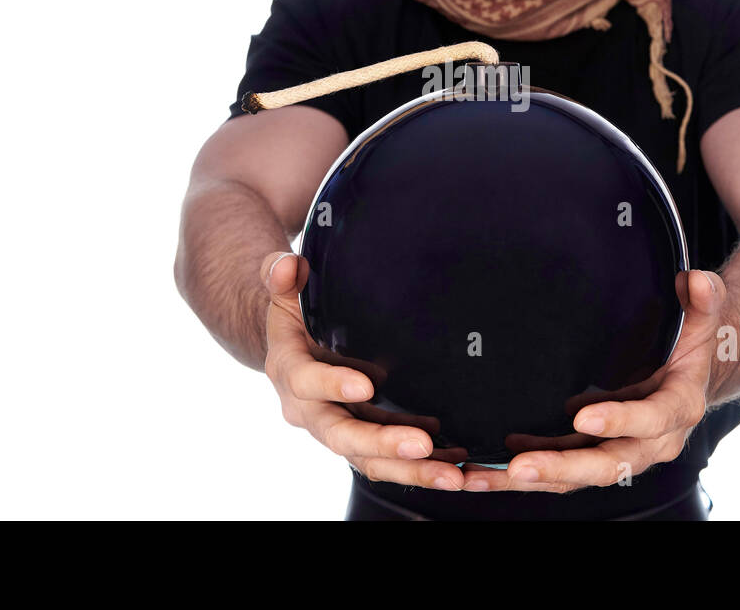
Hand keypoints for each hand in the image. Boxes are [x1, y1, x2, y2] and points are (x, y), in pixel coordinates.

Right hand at [260, 251, 467, 490]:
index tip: (366, 386)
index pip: (307, 383)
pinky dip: (422, 470)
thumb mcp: (285, 292)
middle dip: (381, 444)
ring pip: (369, 461)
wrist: (292, 349)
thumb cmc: (295, 315)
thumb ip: (281, 277)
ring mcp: (338, 431)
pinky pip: (390, 463)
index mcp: (290, 372)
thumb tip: (288, 265)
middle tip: (421, 444)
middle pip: (341, 436)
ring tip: (452, 474)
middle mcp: (310, 411)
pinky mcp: (362, 442)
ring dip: (410, 470)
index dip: (333, 386)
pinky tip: (459, 471)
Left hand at [461, 269, 725, 492]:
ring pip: (575, 478)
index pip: (651, 420)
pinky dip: (519, 476)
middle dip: (561, 468)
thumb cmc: (691, 343)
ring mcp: (619, 453)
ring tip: (480, 477)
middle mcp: (650, 442)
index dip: (620, 419)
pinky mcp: (591, 455)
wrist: (691, 374)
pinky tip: (479, 472)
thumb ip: (703, 301)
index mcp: (677, 408)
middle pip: (608, 465)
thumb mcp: (702, 318)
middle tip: (519, 465)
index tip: (583, 415)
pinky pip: (557, 473)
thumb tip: (698, 281)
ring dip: (528, 479)